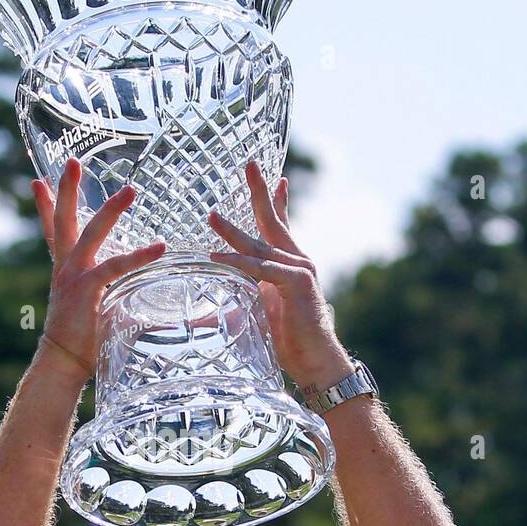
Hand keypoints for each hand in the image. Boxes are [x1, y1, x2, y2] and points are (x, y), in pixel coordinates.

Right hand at [30, 158, 165, 378]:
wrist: (63, 363)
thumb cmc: (83, 342)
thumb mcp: (98, 309)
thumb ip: (119, 296)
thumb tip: (151, 298)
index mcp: (65, 270)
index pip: (53, 231)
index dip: (46, 205)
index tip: (39, 180)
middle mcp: (65, 268)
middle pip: (64, 221)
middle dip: (68, 190)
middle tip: (74, 161)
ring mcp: (74, 277)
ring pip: (90, 234)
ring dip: (109, 210)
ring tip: (129, 190)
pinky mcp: (87, 290)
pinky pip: (115, 267)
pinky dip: (139, 257)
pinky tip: (160, 247)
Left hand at [208, 161, 350, 390]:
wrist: (317, 361)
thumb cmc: (291, 342)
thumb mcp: (261, 314)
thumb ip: (243, 301)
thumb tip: (209, 310)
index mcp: (291, 265)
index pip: (283, 226)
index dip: (277, 201)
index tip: (276, 178)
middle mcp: (298, 261)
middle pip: (273, 220)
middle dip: (260, 191)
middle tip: (248, 164)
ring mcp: (300, 270)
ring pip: (260, 243)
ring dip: (232, 230)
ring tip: (211, 215)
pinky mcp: (296, 283)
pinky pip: (261, 268)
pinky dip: (237, 261)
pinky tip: (217, 256)